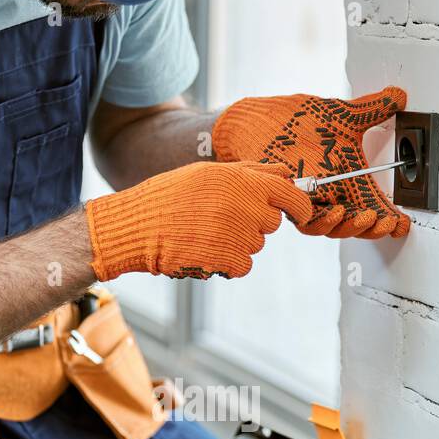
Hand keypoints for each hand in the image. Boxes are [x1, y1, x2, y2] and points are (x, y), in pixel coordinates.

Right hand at [85, 161, 313, 280]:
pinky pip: (243, 265)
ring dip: (237, 243)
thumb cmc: (170, 196)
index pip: (290, 192)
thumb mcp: (209, 172)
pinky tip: (205, 251)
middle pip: (272, 221)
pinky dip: (228, 263)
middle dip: (255, 222)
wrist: (139, 225)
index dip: (298, 204)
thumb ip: (249, 173)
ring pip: (256, 244)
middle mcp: (247, 205)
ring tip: (205, 233)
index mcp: (243, 179)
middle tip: (222, 219)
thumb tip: (284, 174)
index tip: (298, 211)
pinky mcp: (231, 260)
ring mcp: (240, 234)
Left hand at [212, 86, 410, 239]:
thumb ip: (371, 109)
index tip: (403, 223)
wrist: (258, 122)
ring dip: (351, 227)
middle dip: (373, 228)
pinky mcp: (288, 198)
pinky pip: (304, 219)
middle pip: (354, 225)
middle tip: (385, 221)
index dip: (389, 219)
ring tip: (365, 216)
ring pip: (331, 228)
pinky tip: (335, 209)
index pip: (372, 206)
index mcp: (347, 180)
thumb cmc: (296, 121)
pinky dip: (322, 219)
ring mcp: (308, 199)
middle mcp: (329, 195)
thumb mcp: (341, 113)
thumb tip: (398, 97)